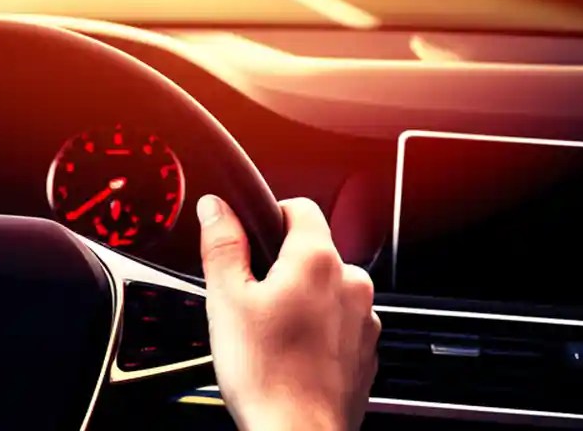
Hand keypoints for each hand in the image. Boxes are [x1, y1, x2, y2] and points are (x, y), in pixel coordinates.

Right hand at [198, 195, 379, 430]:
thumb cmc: (266, 376)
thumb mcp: (226, 299)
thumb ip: (222, 243)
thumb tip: (216, 207)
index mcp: (317, 260)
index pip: (299, 207)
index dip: (269, 217)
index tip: (250, 240)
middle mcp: (351, 283)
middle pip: (312, 251)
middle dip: (281, 267)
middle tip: (250, 299)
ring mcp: (364, 319)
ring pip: (326, 289)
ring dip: (302, 299)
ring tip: (270, 333)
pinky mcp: (366, 351)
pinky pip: (339, 324)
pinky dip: (317, 330)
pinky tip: (290, 354)